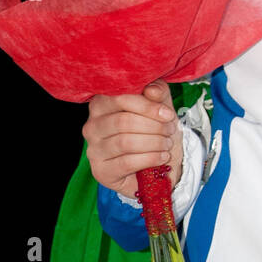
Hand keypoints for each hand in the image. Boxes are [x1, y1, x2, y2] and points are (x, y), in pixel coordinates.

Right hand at [82, 79, 182, 198]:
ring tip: (167, 144)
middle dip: (153, 126)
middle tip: (169, 131)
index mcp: (101, 104)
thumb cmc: (155, 131)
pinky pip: (126, 163)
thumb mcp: (160, 106)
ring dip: (153, 142)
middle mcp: (92, 126)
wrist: (158, 165)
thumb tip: (151, 89)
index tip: (168, 114)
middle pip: (123, 121)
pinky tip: (162, 157)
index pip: (120, 98)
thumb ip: (157, 92)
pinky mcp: (100, 171)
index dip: (147, 106)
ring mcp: (93, 150)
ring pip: (125, 142)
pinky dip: (150, 159)